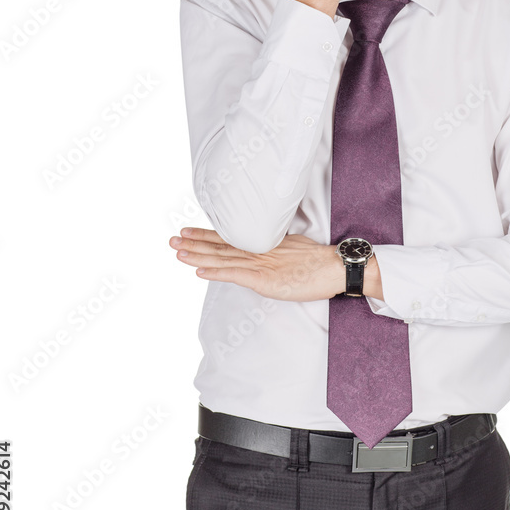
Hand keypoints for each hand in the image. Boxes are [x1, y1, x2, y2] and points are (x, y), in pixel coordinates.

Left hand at [168, 227, 345, 301]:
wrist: (336, 267)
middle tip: (173, 239)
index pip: (231, 238)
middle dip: (195, 242)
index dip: (208, 235)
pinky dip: (216, 272)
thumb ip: (276, 253)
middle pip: (222, 245)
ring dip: (198, 256)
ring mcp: (262, 264)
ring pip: (223, 258)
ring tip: (178, 252)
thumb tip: (266, 256)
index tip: (188, 231)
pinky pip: (236, 274)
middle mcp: (259, 250)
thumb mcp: (294, 252)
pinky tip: (199, 271)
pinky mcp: (265, 279)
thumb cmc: (321, 263)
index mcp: (266, 244)